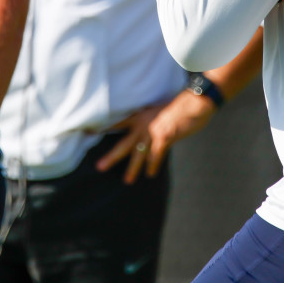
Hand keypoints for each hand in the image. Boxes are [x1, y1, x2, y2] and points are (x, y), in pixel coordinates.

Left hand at [95, 91, 219, 183]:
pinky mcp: (165, 136)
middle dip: (111, 157)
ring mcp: (153, 131)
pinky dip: (153, 164)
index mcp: (140, 116)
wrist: (194, 101)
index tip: (88, 135)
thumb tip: (146, 134)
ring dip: (132, 168)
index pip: (118, 123)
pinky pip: (156, 155)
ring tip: (127, 180)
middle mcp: (143, 124)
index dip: (104, 129)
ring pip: (138, 153)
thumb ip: (151, 123)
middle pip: (123, 143)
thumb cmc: (179, 107)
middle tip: (99, 167)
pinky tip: (150, 174)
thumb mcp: (159, 112)